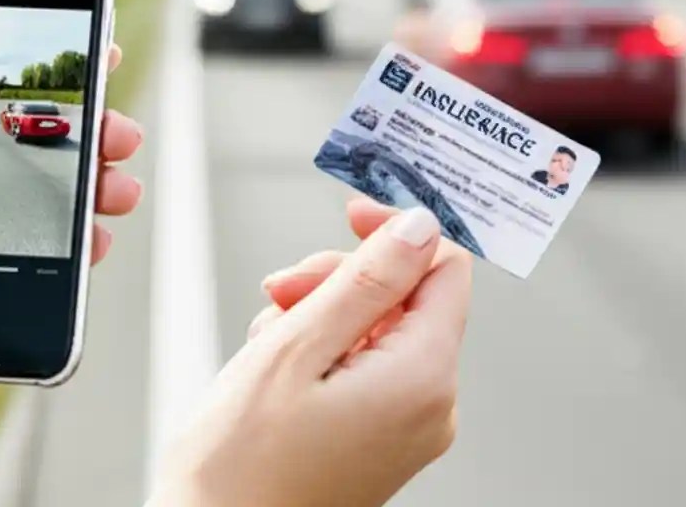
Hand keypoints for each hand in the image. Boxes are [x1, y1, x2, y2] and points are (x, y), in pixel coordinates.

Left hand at [0, 0, 144, 408]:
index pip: (1, 99)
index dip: (54, 78)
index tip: (100, 54)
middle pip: (44, 150)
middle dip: (96, 134)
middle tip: (120, 131)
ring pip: (58, 205)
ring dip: (101, 189)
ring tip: (118, 188)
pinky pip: (47, 268)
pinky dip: (81, 252)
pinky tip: (94, 240)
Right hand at [147, 199, 471, 506]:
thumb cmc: (240, 468)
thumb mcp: (295, 348)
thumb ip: (367, 280)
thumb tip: (418, 227)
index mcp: (422, 379)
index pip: (445, 268)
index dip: (396, 231)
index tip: (346, 216)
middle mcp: (430, 406)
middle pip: (408, 297)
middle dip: (342, 280)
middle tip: (280, 292)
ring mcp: (407, 428)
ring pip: (379, 329)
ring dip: (321, 315)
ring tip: (267, 342)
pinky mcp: (380, 440)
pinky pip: (366, 368)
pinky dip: (321, 352)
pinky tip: (276, 367)